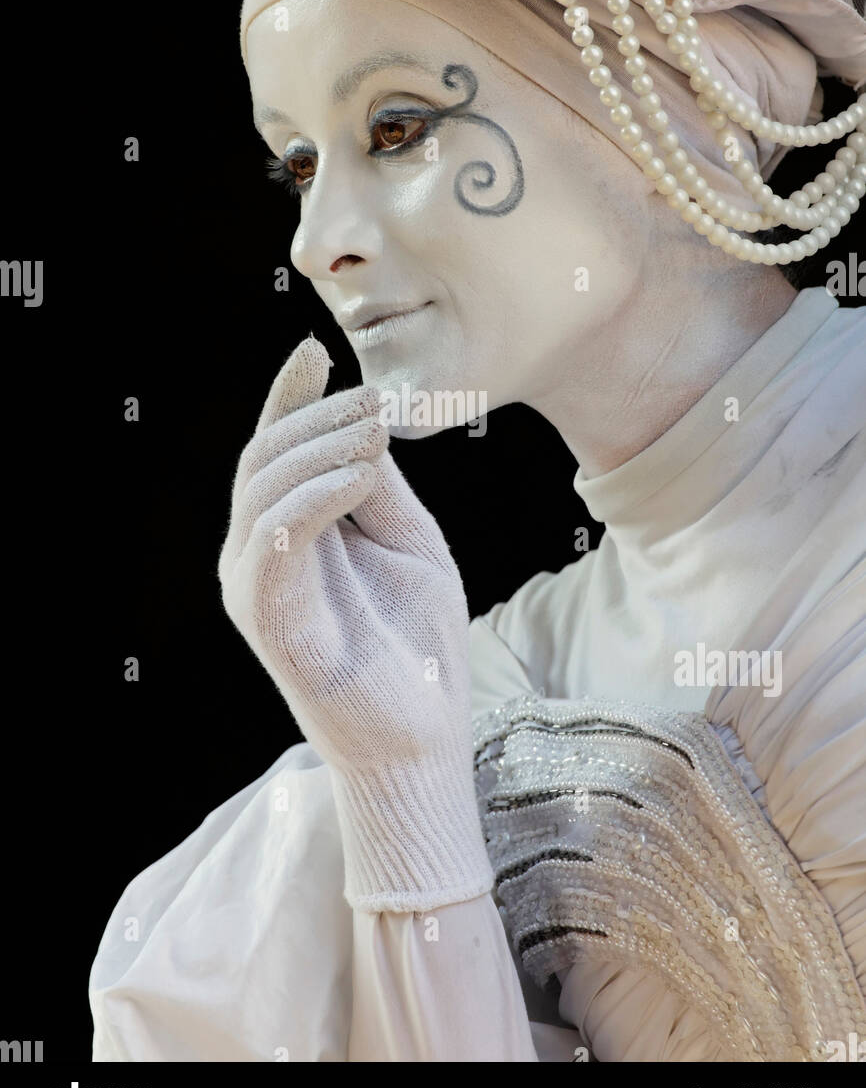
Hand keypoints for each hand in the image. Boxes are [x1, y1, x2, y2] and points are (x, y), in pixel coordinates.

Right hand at [217, 336, 493, 911]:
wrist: (422, 739)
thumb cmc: (417, 646)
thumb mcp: (409, 540)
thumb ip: (379, 484)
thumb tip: (366, 416)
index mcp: (290, 534)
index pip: (276, 449)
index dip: (289, 395)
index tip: (316, 348)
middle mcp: (259, 554)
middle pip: (265, 455)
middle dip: (321, 416)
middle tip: (378, 405)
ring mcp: (255, 587)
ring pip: (263, 486)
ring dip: (323, 449)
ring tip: (378, 440)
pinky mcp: (267, 619)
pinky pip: (275, 539)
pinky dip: (316, 497)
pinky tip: (360, 479)